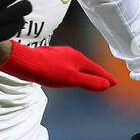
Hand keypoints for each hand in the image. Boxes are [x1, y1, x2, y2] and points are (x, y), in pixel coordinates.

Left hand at [0, 41, 115, 90]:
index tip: (115, 83)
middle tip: (106, 82)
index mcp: (78, 59)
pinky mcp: (51, 59)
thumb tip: (106, 85)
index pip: (97, 70)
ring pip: (77, 65)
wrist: (24, 62)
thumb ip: (89, 82)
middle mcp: (71, 54)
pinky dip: (74, 72)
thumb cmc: (47, 70)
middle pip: (88, 66)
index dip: (106, 78)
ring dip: (85, 73)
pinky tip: (68, 75)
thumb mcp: (71, 78)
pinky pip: (68, 66)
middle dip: (97, 75)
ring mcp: (61, 56)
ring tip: (90, 79)